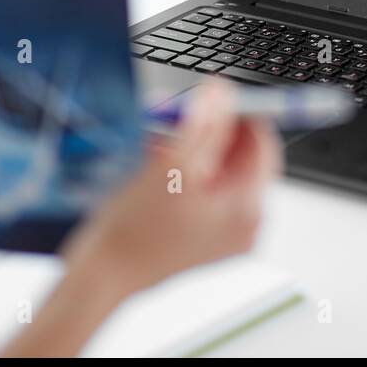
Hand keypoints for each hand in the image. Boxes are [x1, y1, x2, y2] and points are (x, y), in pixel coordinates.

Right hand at [60, 80, 281, 298]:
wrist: (103, 274)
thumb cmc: (133, 233)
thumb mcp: (171, 165)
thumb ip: (203, 124)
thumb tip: (223, 93)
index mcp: (247, 209)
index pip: (263, 144)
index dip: (238, 114)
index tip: (211, 97)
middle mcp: (243, 223)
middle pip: (240, 157)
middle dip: (207, 130)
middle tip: (176, 115)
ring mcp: (224, 231)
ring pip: (217, 170)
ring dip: (190, 147)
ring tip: (158, 138)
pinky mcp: (204, 233)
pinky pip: (204, 189)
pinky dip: (184, 169)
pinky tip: (156, 162)